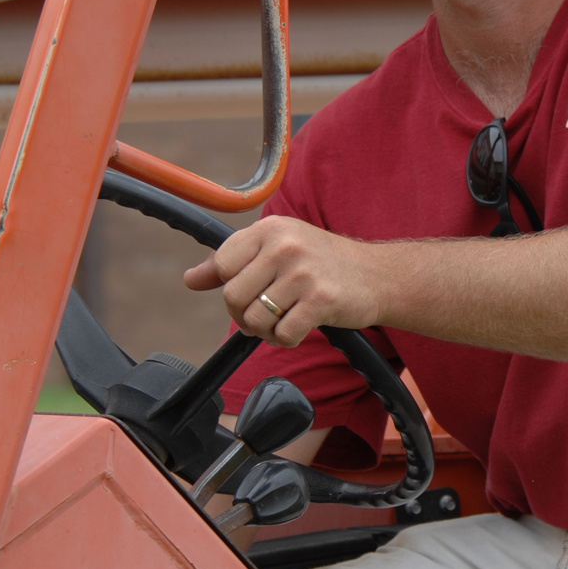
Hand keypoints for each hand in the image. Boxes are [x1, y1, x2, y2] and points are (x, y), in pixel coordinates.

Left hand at [184, 216, 381, 345]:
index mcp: (270, 229)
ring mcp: (303, 272)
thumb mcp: (277, 250)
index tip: (249, 293)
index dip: (230, 288)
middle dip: (244, 316)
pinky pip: (283, 334)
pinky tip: (298, 329)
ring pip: (256, 319)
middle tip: (265, 316)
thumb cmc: (322, 263)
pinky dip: (286, 340)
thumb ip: (232, 263)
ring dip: (266, 331)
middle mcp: (285, 246)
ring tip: (283, 323)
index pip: (222, 266)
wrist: (377, 275)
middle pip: (233, 297)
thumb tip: (190, 279)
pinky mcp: (321, 300)